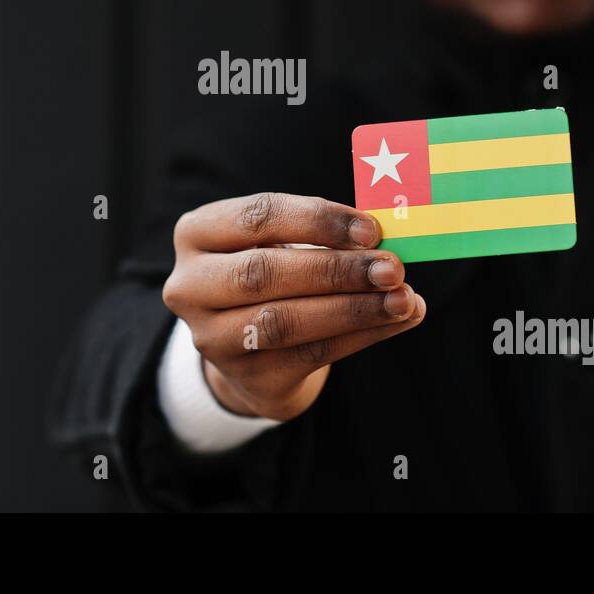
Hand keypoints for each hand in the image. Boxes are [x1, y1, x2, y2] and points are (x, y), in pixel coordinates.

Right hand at [163, 192, 426, 421]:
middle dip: (336, 270)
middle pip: (264, 273)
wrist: (250, 348)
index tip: (371, 229)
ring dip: (353, 308)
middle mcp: (190, 285)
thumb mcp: (282, 243)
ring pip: (285, 321)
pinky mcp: (245, 376)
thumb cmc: (275, 274)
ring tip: (403, 299)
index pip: (257, 217)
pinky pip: (309, 354)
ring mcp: (211, 337)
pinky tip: (396, 322)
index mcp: (197, 234)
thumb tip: (384, 240)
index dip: (317, 220)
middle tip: (393, 267)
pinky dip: (361, 336)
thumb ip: (324, 237)